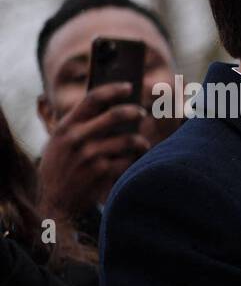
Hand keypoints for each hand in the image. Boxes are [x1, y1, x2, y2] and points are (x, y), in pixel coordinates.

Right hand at [38, 82, 149, 221]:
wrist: (54, 199)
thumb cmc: (61, 165)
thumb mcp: (60, 141)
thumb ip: (79, 124)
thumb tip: (111, 105)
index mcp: (66, 126)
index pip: (92, 98)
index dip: (113, 90)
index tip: (128, 86)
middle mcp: (77, 138)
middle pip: (115, 115)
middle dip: (134, 111)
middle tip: (142, 113)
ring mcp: (90, 155)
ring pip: (128, 139)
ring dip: (140, 141)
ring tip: (141, 144)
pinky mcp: (102, 172)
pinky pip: (128, 160)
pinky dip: (134, 160)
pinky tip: (134, 161)